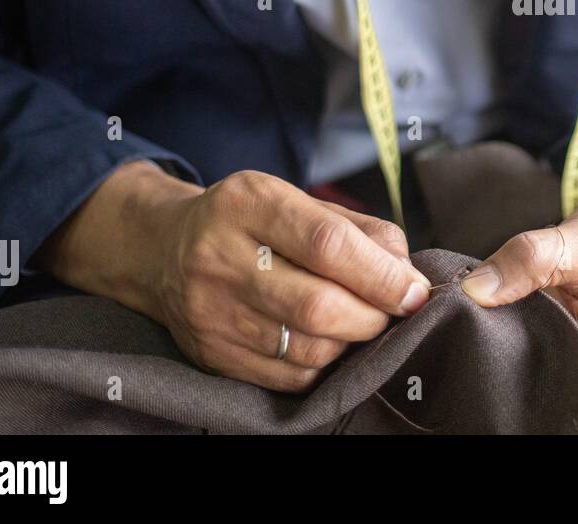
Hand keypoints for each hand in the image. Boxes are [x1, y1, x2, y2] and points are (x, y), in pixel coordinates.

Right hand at [35, 162, 430, 391]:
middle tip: (392, 310)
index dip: (382, 274)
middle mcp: (219, 255)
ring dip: (351, 341)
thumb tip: (409, 274)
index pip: (329, 243)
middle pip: (319, 305)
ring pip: (308, 346)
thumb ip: (359, 230)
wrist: (162, 250)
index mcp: (248, 203)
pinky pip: (289, 375)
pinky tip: (326, 340)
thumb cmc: (252, 223)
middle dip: (373, 315)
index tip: (414, 290)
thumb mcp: (297, 201)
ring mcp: (209, 310)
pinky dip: (323, 363)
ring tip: (358, 321)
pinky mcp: (210, 354)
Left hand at [460, 159, 577, 386]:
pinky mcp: (574, 340)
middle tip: (480, 313)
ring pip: (536, 358)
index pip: (563, 383)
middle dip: (513, 344)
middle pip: (547, 376)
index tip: (491, 325)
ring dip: (512, 332)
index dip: (523, 356)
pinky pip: (536, 339)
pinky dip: (517, 321)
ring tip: (493, 305)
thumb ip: (529, 262)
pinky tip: (501, 304)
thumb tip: (472, 290)